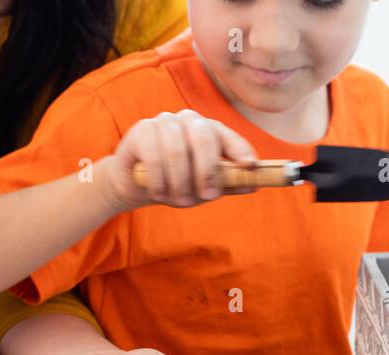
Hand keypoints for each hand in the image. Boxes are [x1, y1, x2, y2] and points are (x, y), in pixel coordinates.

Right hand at [105, 109, 258, 209]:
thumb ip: (226, 183)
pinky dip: (159, 181)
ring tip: (178, 201)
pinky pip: (154, 157)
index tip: (249, 166)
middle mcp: (188, 121)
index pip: (227, 136)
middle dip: (207, 171)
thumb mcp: (202, 187)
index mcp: (208, 130)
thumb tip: (254, 184)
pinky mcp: (142, 130)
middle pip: (203, 138)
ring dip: (180, 182)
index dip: (240, 149)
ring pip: (177, 151)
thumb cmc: (174, 183)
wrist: (134, 184)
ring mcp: (164, 122)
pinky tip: (158, 193)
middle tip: (207, 196)